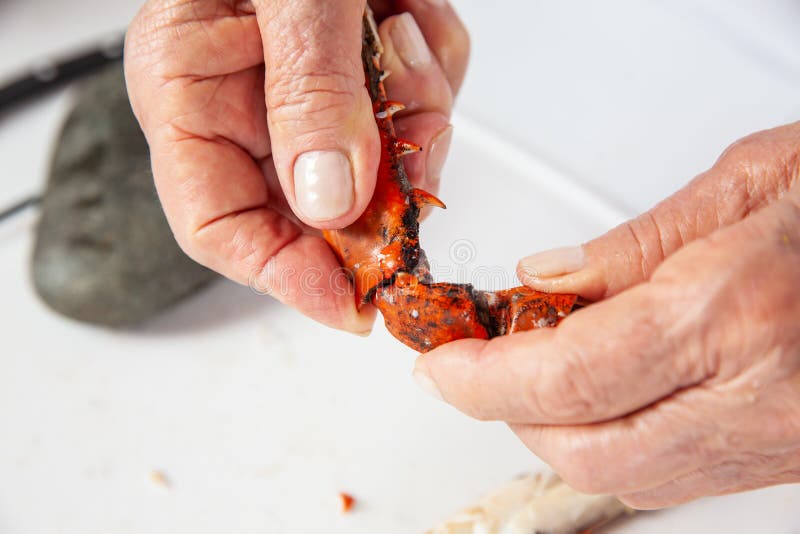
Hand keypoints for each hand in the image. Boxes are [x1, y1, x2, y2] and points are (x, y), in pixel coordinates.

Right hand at [124, 0, 468, 331]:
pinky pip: (411, 107)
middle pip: (314, 210)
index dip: (286, 276)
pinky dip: (431, 72)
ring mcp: (308, 90)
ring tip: (404, 40)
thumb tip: (328, 199)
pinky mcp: (359, 69)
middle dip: (379, 192)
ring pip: (378, 162)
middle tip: (413, 155)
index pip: (218, 227)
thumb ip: (308, 90)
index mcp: (189, 88)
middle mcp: (244, 101)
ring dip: (414, 119)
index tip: (354, 303)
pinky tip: (412, 17)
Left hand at [413, 122, 799, 507]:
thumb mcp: (747, 181)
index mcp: (732, 310)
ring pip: (622, 473)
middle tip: (473, 366)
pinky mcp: (787, 454)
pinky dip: (610, 443)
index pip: (562, 377)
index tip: (439, 367)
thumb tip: (543, 281)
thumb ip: (633, 245)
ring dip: (554, 430)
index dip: (481, 380)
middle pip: (581, 446)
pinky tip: (599, 398)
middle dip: (506, 412)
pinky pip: (671, 477)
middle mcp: (756, 394)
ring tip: (531, 372)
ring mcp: (776, 439)